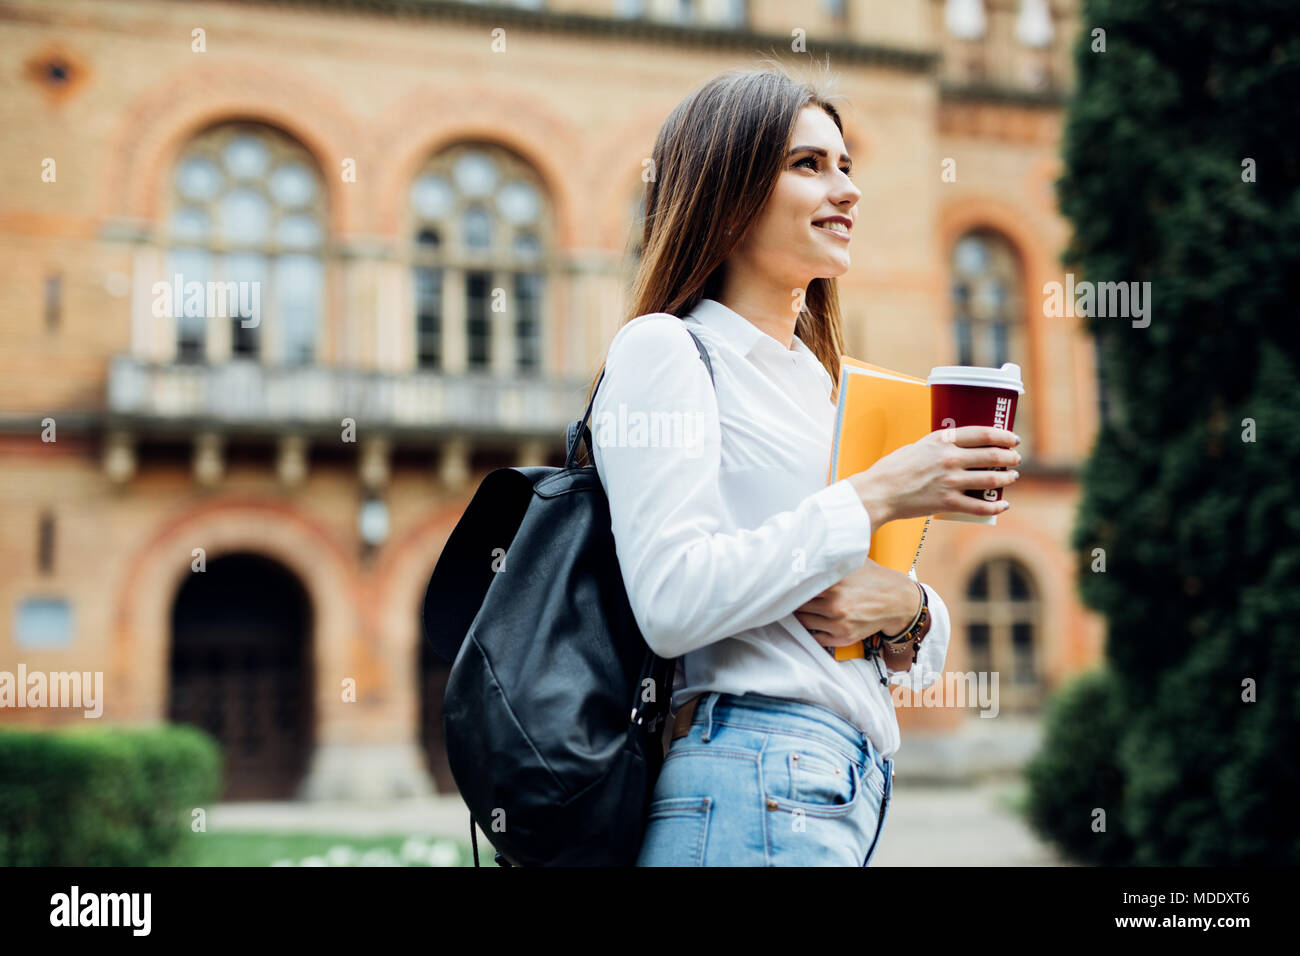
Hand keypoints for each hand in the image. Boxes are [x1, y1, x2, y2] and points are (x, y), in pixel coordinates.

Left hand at [793, 559, 919, 648]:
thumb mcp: (855, 562)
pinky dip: (811, 630)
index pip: (799, 587)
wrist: (898, 602)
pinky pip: (816, 637)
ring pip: (804, 621)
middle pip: (798, 605)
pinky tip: (813, 620)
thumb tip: (811, 548)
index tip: (786, 582)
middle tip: (790, 596)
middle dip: (794, 600)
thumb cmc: (875, 580)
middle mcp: (834, 605)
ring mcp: (838, 624)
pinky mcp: (843, 638)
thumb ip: (833, 558)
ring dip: (801, 615)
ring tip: (801, 607)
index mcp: (833, 585)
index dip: (791, 585)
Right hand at [848, 425, 1020, 527]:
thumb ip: (939, 446)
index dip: (1003, 436)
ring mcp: (950, 481)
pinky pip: (980, 507)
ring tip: (1012, 476)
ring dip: (1007, 478)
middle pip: (992, 455)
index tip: (1012, 438)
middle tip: (1015, 459)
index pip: (983, 434)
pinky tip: (1003, 505)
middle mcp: (950, 459)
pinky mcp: (948, 503)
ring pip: (991, 479)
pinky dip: (995, 507)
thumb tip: (957, 449)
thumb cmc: (892, 469)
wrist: (878, 493)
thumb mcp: (917, 447)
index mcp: (942, 440)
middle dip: (1009, 457)